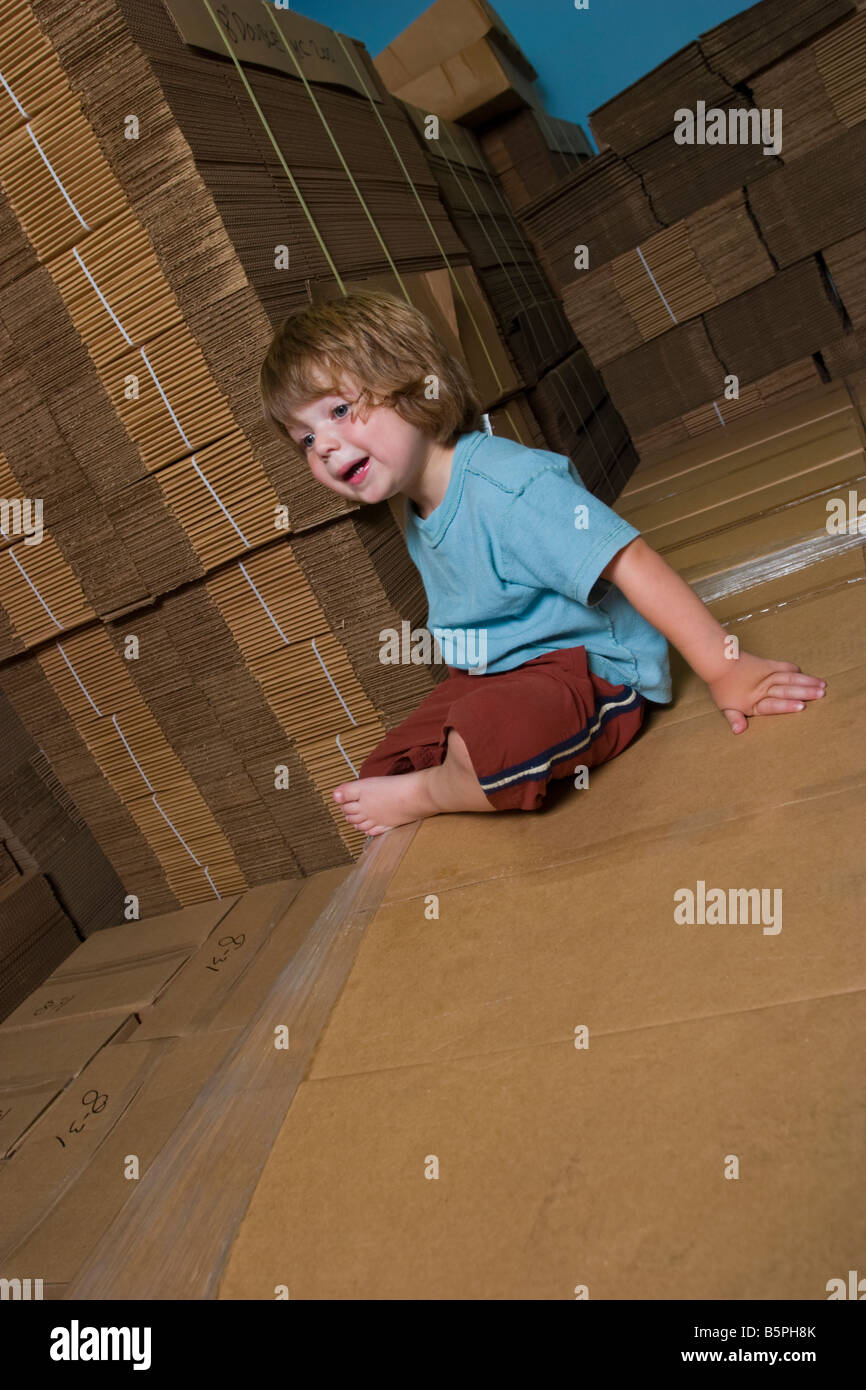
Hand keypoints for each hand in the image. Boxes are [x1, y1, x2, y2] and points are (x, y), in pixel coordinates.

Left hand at [706, 650, 826, 733]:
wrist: (718, 662)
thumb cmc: (722, 688)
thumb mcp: (725, 707)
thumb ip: (735, 719)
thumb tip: (738, 731)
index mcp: (754, 701)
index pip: (773, 705)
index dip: (787, 705)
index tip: (802, 706)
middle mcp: (763, 688)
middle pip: (786, 691)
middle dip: (805, 692)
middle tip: (821, 694)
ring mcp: (767, 675)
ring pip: (789, 678)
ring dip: (806, 682)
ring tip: (822, 685)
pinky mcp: (768, 664)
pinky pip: (784, 667)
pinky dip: (795, 670)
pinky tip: (806, 674)